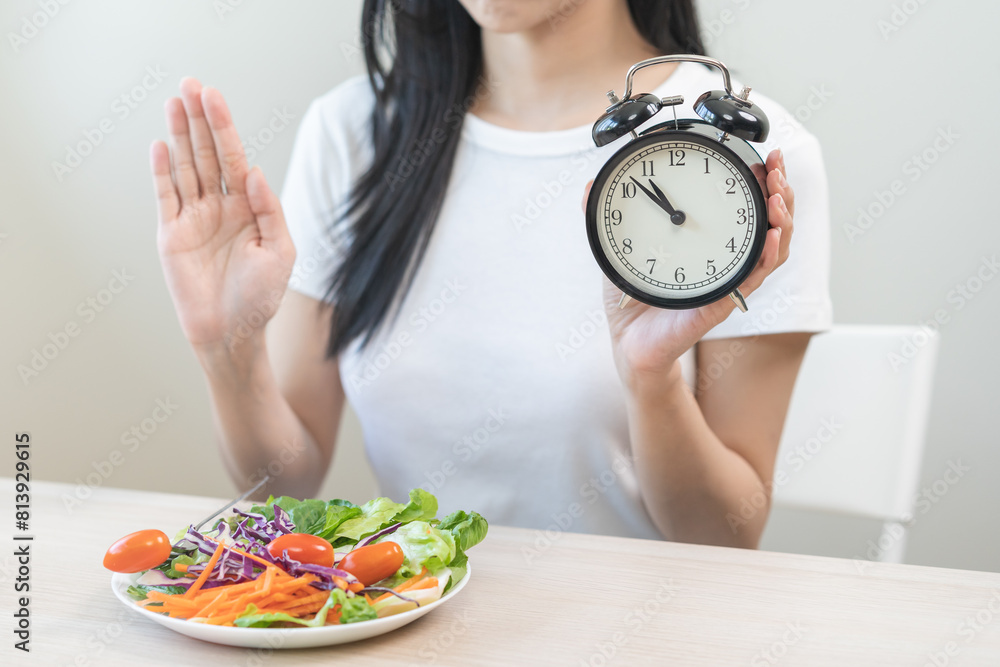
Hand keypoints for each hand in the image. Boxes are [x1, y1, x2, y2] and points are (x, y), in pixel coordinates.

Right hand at [150, 78, 294, 353]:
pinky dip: (161, 171)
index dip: (224, 127)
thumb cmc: (262, 297)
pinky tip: (161, 145)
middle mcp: (220, 207)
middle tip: (190, 85)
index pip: (235, 158)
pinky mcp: (171, 234)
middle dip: (200, 120)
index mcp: (248, 208)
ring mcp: (193, 218)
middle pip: (208, 154)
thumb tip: (254, 170)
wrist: (232, 334)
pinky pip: (165, 196)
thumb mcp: (280, 252)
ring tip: (174, 103)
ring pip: (185, 168)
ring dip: (180, 136)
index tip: (214, 97)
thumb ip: (270, 210)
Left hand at [584, 149, 794, 390]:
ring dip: (783, 218)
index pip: (749, 207)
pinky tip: (772, 237)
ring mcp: (729, 281)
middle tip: (776, 165)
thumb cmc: (632, 296)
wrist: (628, 341)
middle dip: (782, 189)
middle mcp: (729, 260)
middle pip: (772, 222)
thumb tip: (588, 185)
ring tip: (779, 194)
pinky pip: (754, 278)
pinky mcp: (722, 302)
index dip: (763, 180)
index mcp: (712, 242)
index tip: (764, 154)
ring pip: (774, 248)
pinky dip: (768, 256)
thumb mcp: (618, 250)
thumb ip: (605, 218)